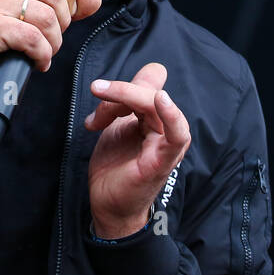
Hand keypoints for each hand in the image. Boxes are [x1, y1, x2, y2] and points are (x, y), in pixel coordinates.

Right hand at [0, 0, 101, 91]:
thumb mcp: (28, 9)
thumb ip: (63, 2)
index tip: (62, 13)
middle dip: (62, 22)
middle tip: (49, 38)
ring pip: (47, 18)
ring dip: (53, 42)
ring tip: (42, 51)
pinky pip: (34, 39)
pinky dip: (42, 55)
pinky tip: (35, 60)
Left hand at [85, 63, 190, 238]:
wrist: (107, 204)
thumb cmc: (114, 167)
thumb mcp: (118, 125)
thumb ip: (130, 100)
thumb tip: (154, 70)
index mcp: (157, 120)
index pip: (148, 87)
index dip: (124, 84)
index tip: (97, 90)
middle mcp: (166, 130)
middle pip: (150, 93)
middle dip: (120, 92)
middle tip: (96, 90)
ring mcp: (168, 144)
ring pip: (156, 106)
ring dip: (127, 96)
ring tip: (101, 102)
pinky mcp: (163, 160)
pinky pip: (176, 134)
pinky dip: (171, 116)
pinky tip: (162, 101)